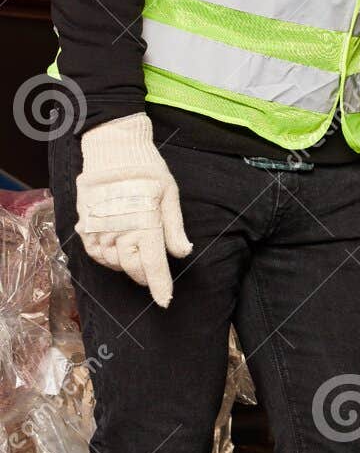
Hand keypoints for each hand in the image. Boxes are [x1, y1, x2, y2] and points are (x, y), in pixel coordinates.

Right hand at [74, 113, 191, 307]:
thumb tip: (182, 253)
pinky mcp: (85, 227)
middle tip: (155, 272)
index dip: (160, 285)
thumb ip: (174, 228)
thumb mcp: (169, 194)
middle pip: (133, 268)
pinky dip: (110, 257)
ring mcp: (98, 231)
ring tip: (137, 251)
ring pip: (114, 263)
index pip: (154, 265)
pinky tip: (119, 247)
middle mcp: (119, 232)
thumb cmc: (147, 170)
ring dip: (128, 264)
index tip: (165, 301)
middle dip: (146, 275)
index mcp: (145, 225)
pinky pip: (97, 254)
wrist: (112, 151)